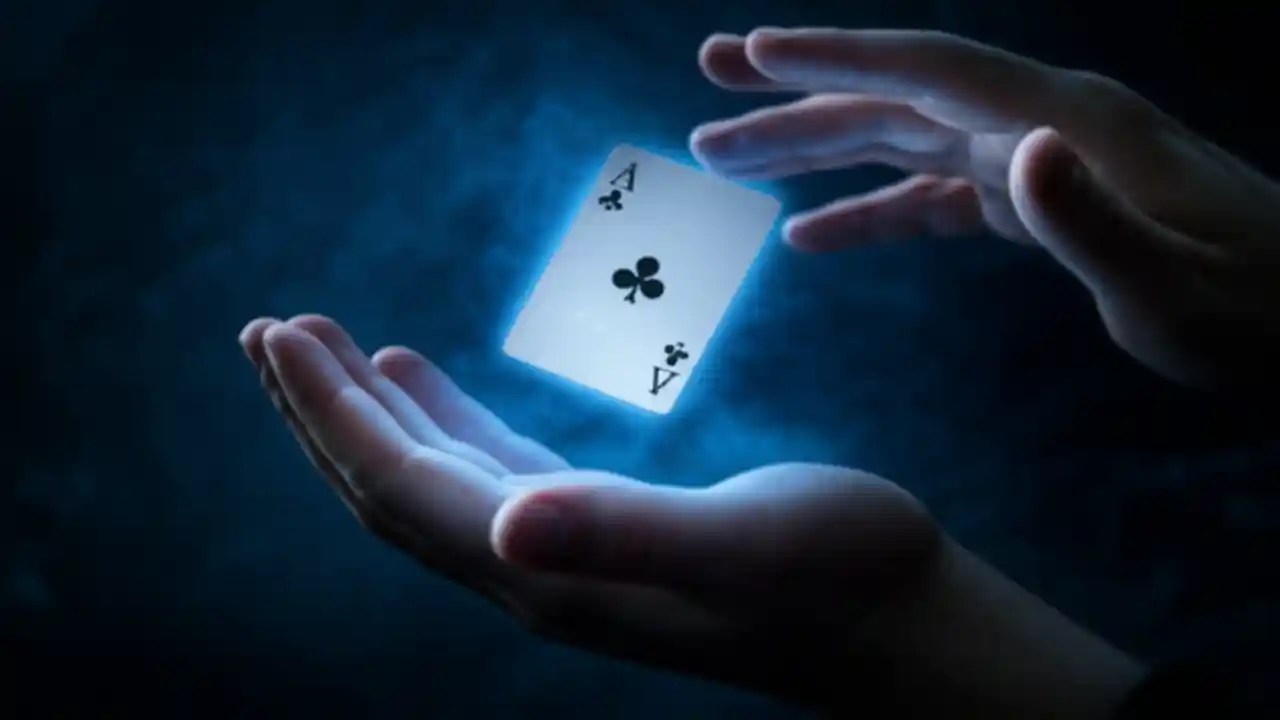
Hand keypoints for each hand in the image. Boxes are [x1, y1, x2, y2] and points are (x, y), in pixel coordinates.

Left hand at [240, 314, 1140, 716]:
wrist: (897, 622)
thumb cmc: (838, 575)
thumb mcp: (741, 541)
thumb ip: (624, 533)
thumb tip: (506, 528)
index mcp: (548, 571)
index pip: (405, 489)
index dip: (334, 417)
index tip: (278, 336)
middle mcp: (538, 570)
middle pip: (396, 488)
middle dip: (324, 413)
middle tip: (270, 331)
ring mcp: (567, 556)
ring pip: (436, 480)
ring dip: (370, 416)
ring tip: (324, 348)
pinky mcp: (603, 533)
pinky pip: (492, 472)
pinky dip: (444, 423)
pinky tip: (422, 382)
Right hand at [691, 28, 1279, 390]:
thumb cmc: (1253, 310)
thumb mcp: (1171, 288)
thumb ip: (1089, 223)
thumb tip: (1014, 151)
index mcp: (1068, 123)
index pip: (930, 70)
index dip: (837, 56)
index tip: (751, 53)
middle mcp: (1039, 125)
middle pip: (896, 96)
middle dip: (796, 94)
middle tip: (706, 88)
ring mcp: (1034, 162)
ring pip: (901, 141)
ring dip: (814, 149)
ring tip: (728, 158)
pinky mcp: (1035, 203)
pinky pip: (931, 199)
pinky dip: (868, 213)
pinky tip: (811, 236)